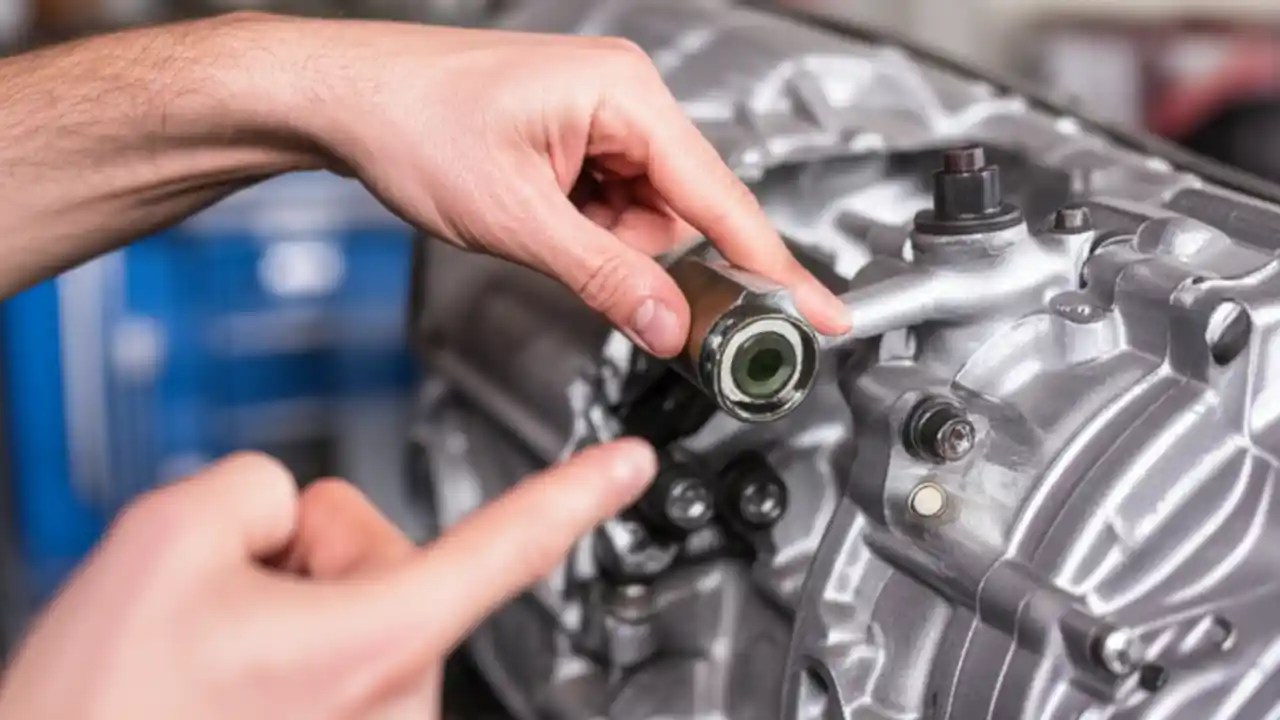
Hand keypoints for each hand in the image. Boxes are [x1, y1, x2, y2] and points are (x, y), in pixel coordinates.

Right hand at [0, 442, 655, 719]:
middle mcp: (399, 696)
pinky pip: (342, 652)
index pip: (509, 542)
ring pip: (359, 602)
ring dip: (290, 605)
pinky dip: (292, 646)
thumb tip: (287, 507)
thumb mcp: (169, 541)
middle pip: (383, 551)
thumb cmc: (112, 706)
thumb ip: (259, 483)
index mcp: (382, 636)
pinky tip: (229, 678)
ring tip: (212, 658)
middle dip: (308, 554)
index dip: (577, 492)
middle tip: (221, 605)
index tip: (629, 465)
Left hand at [281, 21, 850, 355]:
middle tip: (609, 288)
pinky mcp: (579, 140)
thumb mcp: (519, 220)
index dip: (774, 268)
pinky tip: (540, 222)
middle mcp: (625, 100)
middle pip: (685, 214)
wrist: (345, 99)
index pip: (723, 198)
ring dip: (608, 248)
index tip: (818, 314)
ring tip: (540, 230)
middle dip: (648, 261)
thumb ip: (606, 278)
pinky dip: (587, 233)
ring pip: (647, 218)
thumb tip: (669, 325)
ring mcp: (602, 119)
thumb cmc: (413, 122)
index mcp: (626, 98)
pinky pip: (613, 206)